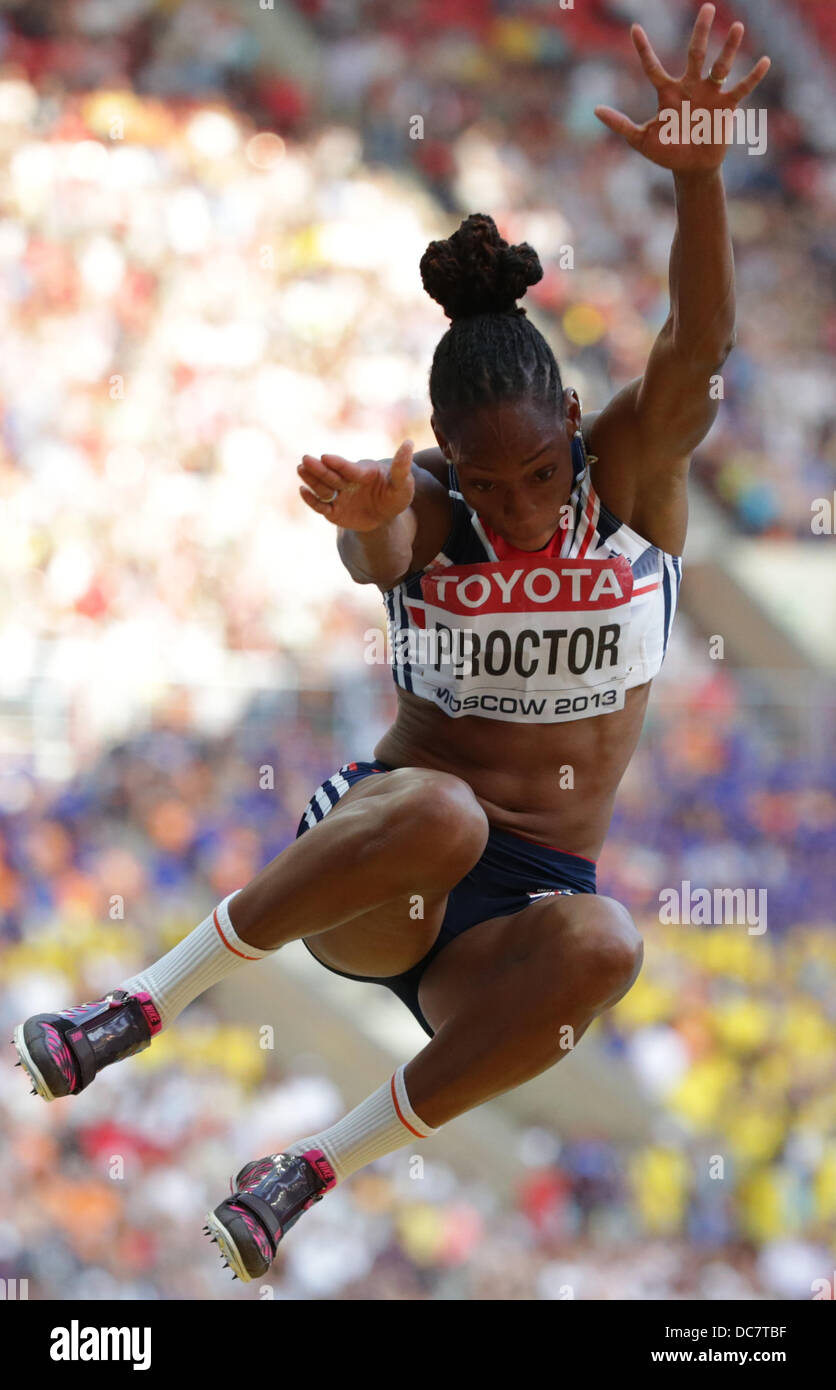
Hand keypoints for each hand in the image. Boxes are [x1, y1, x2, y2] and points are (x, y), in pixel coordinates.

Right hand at [298, 439, 414, 530]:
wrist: (385, 517)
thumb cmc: (395, 496)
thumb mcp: (403, 485)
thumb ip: (402, 467)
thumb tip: (409, 443)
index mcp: (362, 473)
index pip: (348, 468)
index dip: (338, 464)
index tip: (326, 457)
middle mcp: (347, 481)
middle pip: (331, 475)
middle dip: (318, 468)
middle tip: (305, 459)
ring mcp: (338, 496)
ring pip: (322, 488)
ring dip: (311, 479)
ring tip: (300, 469)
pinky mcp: (333, 511)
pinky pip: (320, 506)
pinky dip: (311, 499)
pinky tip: (303, 491)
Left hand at [594, 3, 769, 172]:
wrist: (690, 169)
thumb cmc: (666, 152)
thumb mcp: (641, 139)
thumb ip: (620, 124)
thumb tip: (596, 110)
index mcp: (667, 92)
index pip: (652, 67)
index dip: (643, 49)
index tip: (634, 28)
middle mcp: (690, 86)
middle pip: (695, 54)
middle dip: (701, 32)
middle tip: (707, 7)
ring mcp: (709, 94)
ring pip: (721, 65)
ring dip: (730, 47)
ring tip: (737, 27)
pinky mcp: (726, 106)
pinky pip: (741, 88)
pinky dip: (752, 77)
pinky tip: (764, 61)